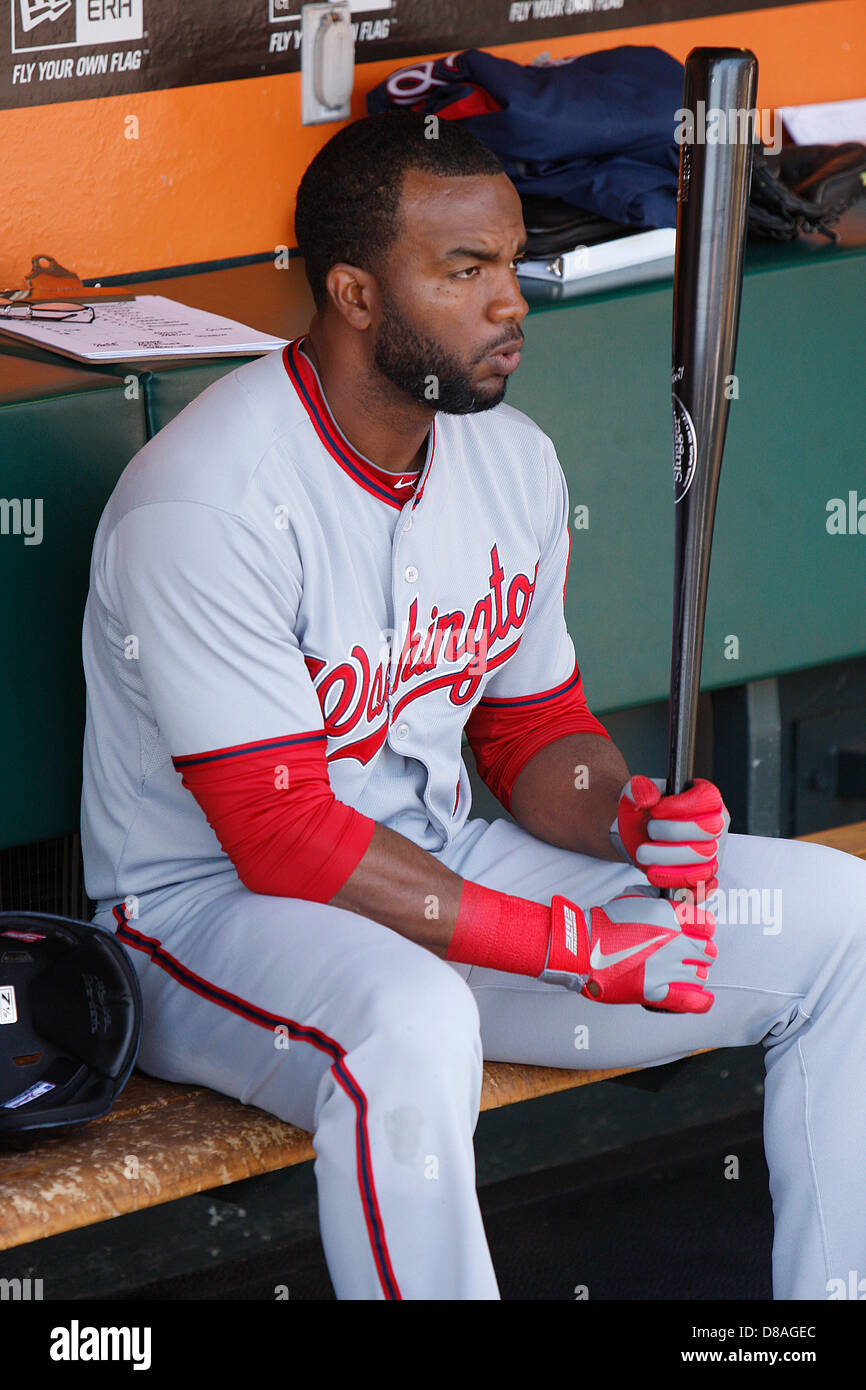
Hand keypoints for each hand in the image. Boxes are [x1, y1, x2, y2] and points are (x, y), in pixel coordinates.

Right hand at [540, 885, 716, 1012]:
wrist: (583, 946)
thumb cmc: (604, 923)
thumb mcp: (634, 897)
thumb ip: (659, 899)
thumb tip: (674, 902)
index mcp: (669, 915)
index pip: (706, 924)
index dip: (703, 930)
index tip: (699, 934)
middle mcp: (674, 941)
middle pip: (707, 951)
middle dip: (701, 953)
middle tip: (691, 954)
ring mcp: (667, 967)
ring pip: (699, 974)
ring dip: (694, 973)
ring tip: (685, 973)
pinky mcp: (657, 990)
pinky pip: (689, 999)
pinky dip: (700, 1001)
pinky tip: (704, 999)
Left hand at [609, 775, 729, 892]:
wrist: (639, 840)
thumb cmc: (643, 816)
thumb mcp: (634, 798)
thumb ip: (637, 790)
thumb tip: (648, 795)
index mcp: (705, 798)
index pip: (708, 797)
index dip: (682, 805)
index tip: (656, 810)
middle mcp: (716, 825)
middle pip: (708, 831)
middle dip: (673, 832)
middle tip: (650, 831)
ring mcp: (715, 852)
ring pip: (704, 860)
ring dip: (669, 859)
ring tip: (644, 854)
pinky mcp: (707, 876)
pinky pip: (702, 884)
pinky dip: (679, 882)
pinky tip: (657, 874)